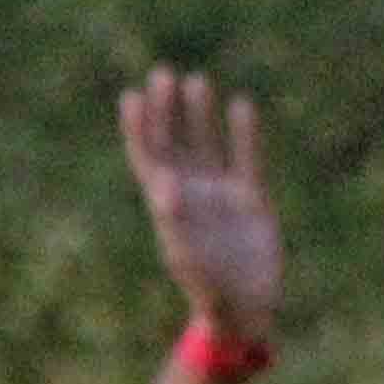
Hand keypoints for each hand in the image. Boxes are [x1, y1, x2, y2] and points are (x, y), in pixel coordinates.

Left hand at [123, 68, 278, 345]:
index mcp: (166, 206)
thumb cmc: (208, 291)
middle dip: (165, 111)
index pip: (148, 157)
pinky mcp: (252, 199)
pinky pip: (246, 157)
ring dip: (199, 114)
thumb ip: (175, 223)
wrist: (243, 310)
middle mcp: (189, 195)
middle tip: (162, 72)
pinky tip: (242, 104)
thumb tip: (163, 186)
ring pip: (206, 144)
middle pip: (173, 143)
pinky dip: (243, 132)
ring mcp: (219, 195)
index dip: (139, 127)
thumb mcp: (188, 256)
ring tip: (195, 80)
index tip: (131, 95)